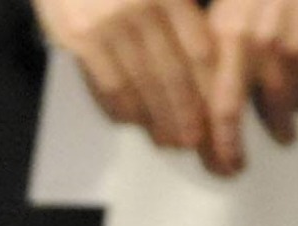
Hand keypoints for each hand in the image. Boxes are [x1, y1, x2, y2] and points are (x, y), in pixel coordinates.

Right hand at [35, 0, 216, 157]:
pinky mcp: (79, 37)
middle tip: (196, 140)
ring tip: (169, 141)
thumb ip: (179, 6)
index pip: (197, 46)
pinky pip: (104, 82)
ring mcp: (108, 26)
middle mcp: (141, 7)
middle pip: (171, 71)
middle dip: (186, 111)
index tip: (218, 109)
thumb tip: (204, 46)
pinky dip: (119, 107)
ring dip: (156, 118)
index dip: (209, 83)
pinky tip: (130, 123)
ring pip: (140, 83)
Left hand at [203, 0, 297, 171]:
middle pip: (228, 113)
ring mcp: (276, 47)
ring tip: (284, 138)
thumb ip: (215, 51)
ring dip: (279, 127)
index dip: (202, 137)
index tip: (207, 160)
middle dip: (230, 149)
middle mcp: (242, 45)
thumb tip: (201, 100)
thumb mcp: (228, 9)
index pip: (201, 100)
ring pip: (274, 104)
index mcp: (219, 36)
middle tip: (234, 169)